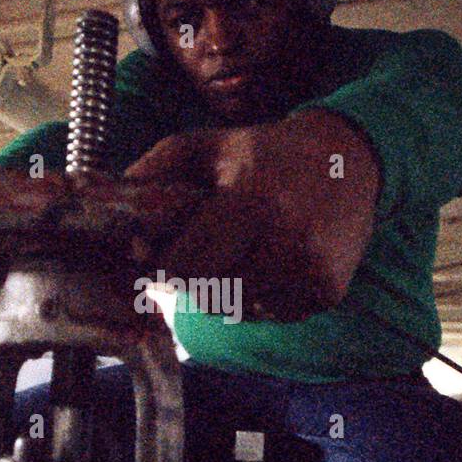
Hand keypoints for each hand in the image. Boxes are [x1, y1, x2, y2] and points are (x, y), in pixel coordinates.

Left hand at [124, 108, 379, 321]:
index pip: (185, 266)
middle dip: (193, 278)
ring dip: (228, 289)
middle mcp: (286, 242)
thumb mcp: (204, 147)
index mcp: (250, 203)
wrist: (349, 160)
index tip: (158, 254)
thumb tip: (112, 219)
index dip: (163, 266)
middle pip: (209, 293)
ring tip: (241, 250)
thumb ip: (152, 173)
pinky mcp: (328, 292)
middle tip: (199, 251)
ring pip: (239, 308)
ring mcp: (310, 272)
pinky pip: (271, 313)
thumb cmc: (263, 154)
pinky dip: (260, 296)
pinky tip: (271, 261)